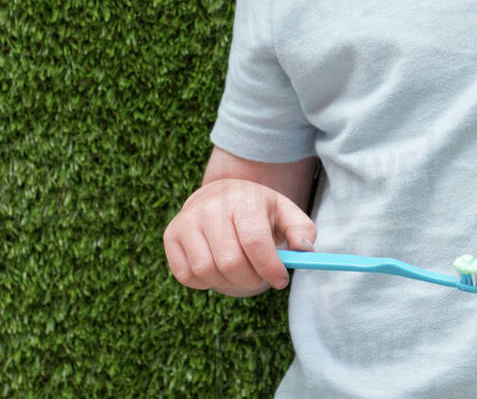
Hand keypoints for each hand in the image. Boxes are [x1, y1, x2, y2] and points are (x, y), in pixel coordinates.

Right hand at [163, 178, 316, 296]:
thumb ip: (301, 230)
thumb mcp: (284, 212)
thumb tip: (306, 250)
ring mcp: (186, 220)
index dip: (270, 268)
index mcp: (243, 199)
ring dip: (227, 282)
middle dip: (251, 280)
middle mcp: (210, 207)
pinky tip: (216, 267)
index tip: (281, 280)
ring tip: (239, 271)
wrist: (220, 194)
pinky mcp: (171, 235)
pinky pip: (186, 276)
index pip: (255, 241)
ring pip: (206, 271)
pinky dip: (205, 282)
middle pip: (230, 262)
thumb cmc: (257, 210)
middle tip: (260, 278)